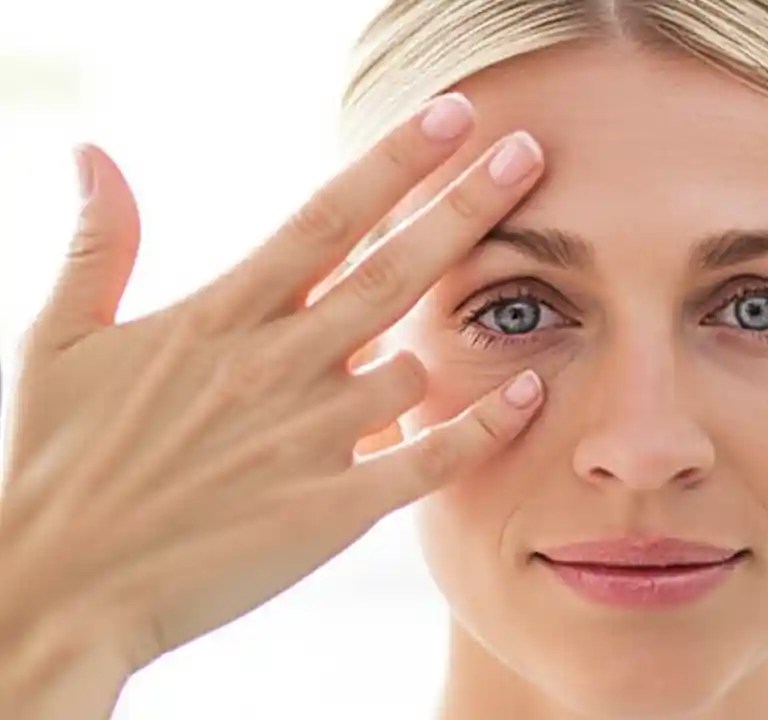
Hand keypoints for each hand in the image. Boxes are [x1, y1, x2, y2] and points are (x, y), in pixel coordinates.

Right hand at [0, 94, 545, 685]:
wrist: (59, 589)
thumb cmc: (56, 464)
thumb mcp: (57, 341)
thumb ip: (97, 246)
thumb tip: (92, 152)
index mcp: (219, 316)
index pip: (324, 217)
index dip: (394, 160)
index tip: (453, 115)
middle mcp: (274, 366)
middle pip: (391, 269)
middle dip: (466, 204)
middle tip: (529, 151)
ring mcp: (307, 438)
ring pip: (413, 365)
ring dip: (455, 334)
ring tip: (494, 310)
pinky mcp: (328, 510)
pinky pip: (427, 459)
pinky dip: (482, 426)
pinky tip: (528, 390)